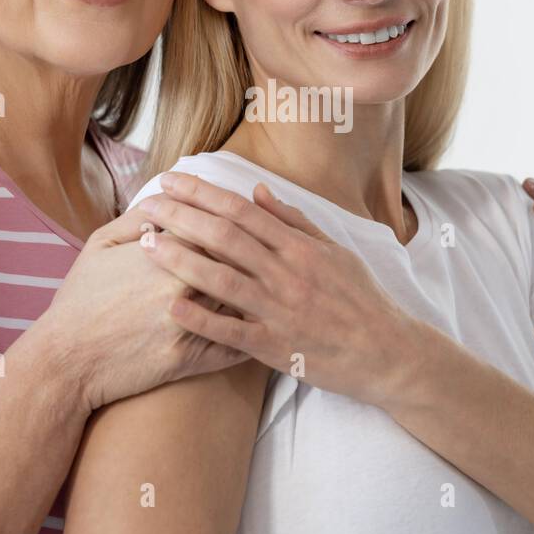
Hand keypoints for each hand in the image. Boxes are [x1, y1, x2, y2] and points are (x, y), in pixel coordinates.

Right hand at [38, 206, 248, 412]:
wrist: (65, 359)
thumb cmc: (81, 297)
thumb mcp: (101, 243)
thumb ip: (140, 215)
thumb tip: (171, 196)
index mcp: (166, 253)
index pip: (217, 225)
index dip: (230, 221)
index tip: (237, 221)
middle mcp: (185, 287)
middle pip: (237, 261)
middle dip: (250, 254)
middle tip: (260, 251)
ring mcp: (191, 326)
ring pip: (242, 302)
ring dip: (256, 292)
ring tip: (265, 284)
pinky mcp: (191, 361)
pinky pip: (234, 346)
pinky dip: (251, 335)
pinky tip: (260, 325)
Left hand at [134, 172, 420, 409]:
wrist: (387, 352)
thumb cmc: (361, 299)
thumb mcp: (334, 250)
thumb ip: (294, 220)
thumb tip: (257, 190)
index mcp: (299, 246)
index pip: (242, 211)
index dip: (202, 194)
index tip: (172, 182)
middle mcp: (287, 273)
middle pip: (225, 237)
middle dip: (182, 217)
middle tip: (148, 204)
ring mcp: (279, 310)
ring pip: (222, 279)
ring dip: (181, 260)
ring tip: (146, 245)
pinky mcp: (275, 346)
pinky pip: (232, 332)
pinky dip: (201, 319)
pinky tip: (172, 306)